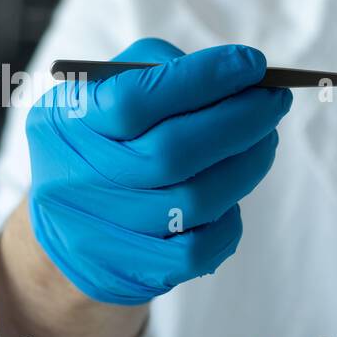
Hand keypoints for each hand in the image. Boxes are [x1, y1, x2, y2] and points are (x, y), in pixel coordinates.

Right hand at [26, 38, 289, 304]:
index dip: (201, 79)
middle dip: (240, 122)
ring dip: (247, 166)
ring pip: (196, 202)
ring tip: (265, 141)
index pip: (134, 100)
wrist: (63, 232)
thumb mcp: (103, 93)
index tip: (252, 64)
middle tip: (274, 102)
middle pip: (173, 153)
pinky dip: (230, 220)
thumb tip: (235, 77)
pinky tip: (234, 197)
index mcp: (66, 123)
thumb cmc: (100, 142)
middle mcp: (77, 180)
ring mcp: (102, 233)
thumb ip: (159, 70)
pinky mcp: (133, 272)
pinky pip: (200, 250)